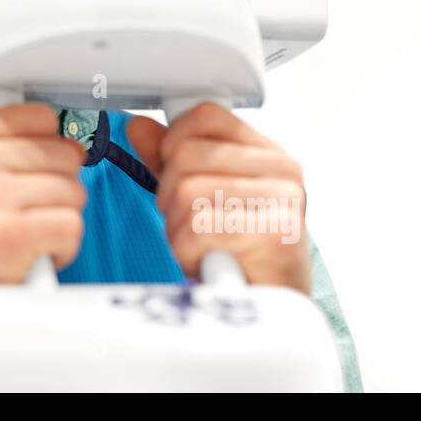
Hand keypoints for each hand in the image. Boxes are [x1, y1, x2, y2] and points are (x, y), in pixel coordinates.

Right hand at [0, 103, 87, 282]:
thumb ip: (3, 147)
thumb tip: (67, 141)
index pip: (41, 118)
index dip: (48, 150)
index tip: (33, 173)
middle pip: (65, 155)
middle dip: (56, 188)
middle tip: (24, 213)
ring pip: (73, 191)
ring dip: (58, 219)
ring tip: (25, 235)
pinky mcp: (7, 235)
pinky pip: (71, 225)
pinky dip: (63, 247)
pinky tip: (33, 254)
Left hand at [125, 102, 310, 294]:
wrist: (273, 305)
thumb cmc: (243, 252)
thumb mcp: (205, 197)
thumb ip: (170, 160)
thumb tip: (138, 127)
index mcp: (268, 154)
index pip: (205, 115)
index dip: (173, 142)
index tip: (174, 171)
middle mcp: (282, 171)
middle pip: (185, 154)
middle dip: (169, 194)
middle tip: (189, 223)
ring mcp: (282, 201)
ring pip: (185, 192)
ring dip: (178, 227)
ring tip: (202, 244)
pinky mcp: (274, 234)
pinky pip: (196, 228)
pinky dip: (187, 251)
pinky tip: (207, 260)